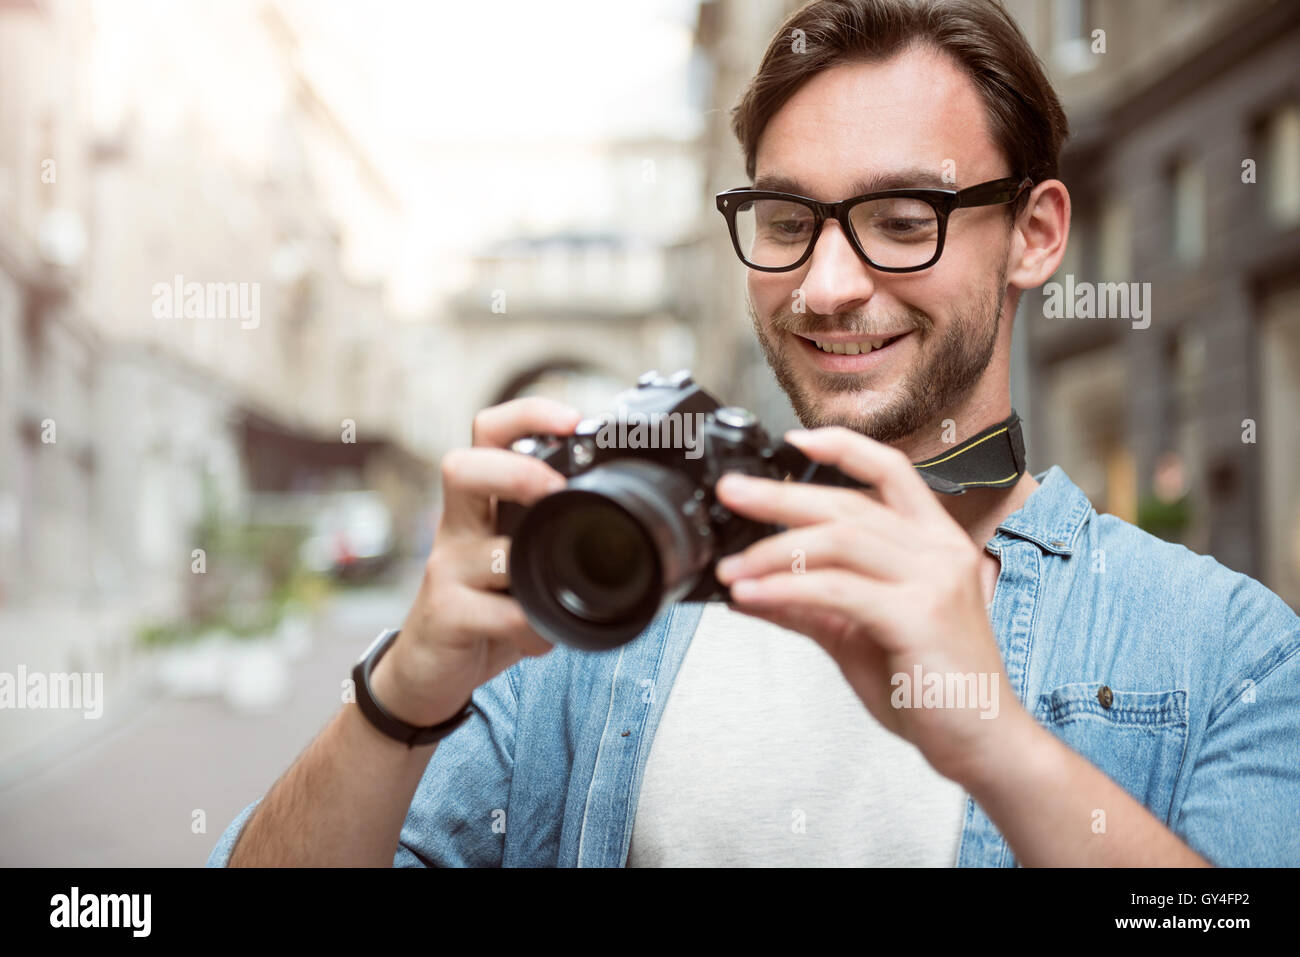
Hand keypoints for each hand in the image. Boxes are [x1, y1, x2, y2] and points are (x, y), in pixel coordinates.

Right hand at [371, 397, 580, 727]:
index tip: (572, 419)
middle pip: (461, 467)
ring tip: (560, 584)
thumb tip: (633, 523)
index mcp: (484, 502)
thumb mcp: (523, 561)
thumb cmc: (486, 605)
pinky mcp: (446, 612)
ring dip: (529, 566)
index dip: (527, 416)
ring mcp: (448, 567)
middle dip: (514, 472)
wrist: (428, 668)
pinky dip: (531, 626)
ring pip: (478, 547)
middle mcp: (460, 525)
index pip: (489, 434)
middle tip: (556, 491)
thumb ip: (555, 537)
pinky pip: (497, 613)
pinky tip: (542, 636)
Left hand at [712, 426, 1026, 784]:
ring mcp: (932, 579)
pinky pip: (838, 589)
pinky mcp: (918, 615)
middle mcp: (938, 550)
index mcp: (933, 542)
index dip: (842, 447)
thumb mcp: (857, 635)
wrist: (981, 740)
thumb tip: (749, 589)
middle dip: (780, 496)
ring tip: (732, 565)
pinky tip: (752, 596)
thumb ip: (809, 606)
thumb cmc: (931, 686)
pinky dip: (786, 589)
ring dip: (773, 550)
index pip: (890, 470)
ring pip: (839, 540)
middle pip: (848, 503)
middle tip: (731, 494)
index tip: (793, 439)